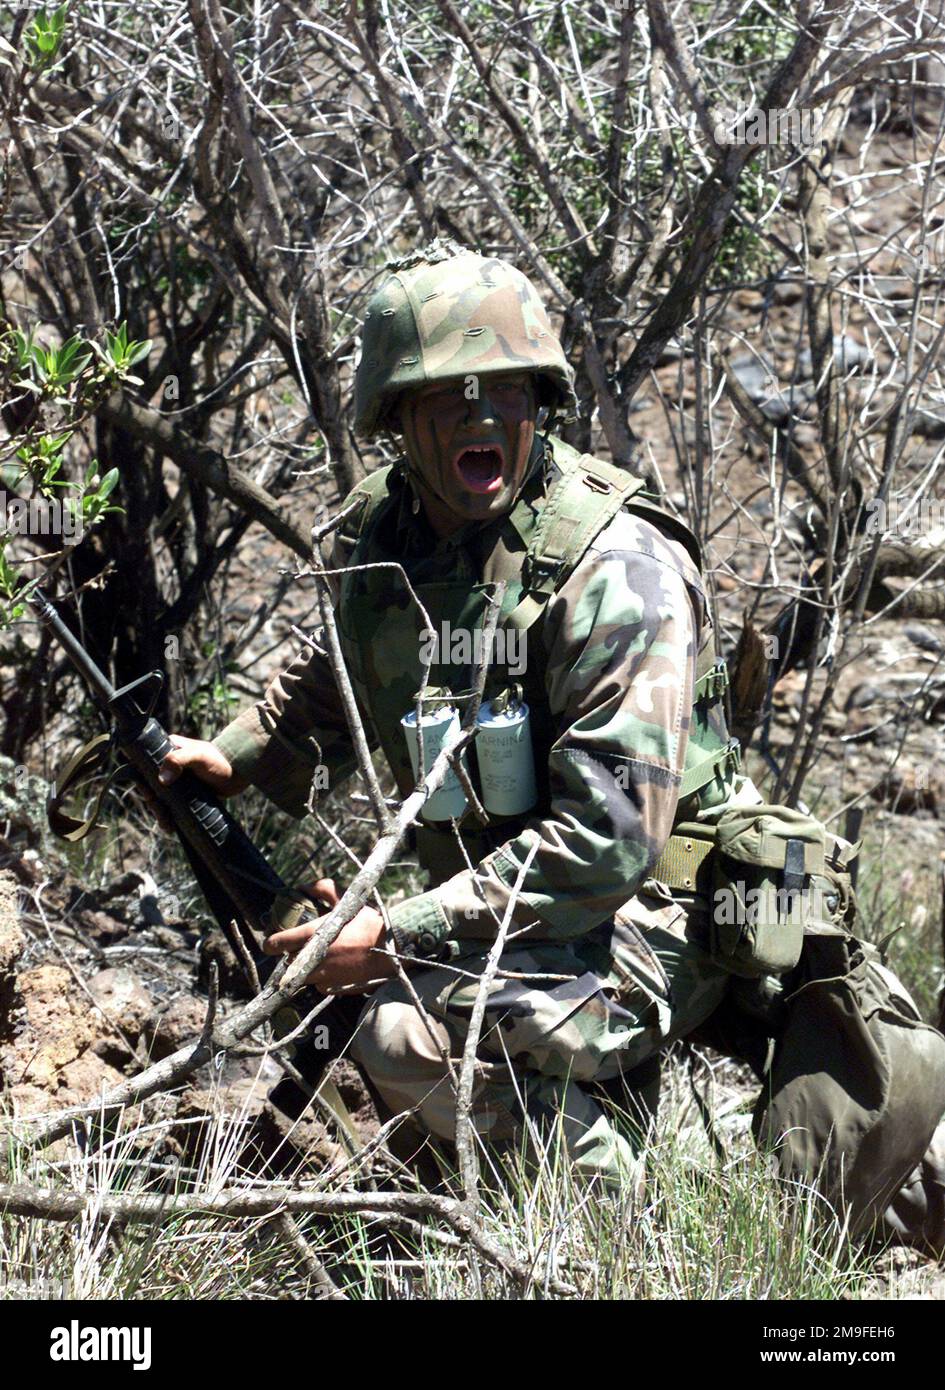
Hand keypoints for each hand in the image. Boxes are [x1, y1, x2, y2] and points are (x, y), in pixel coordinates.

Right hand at [146, 735, 247, 829]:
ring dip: (160, 812)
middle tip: (161, 813)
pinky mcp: (183, 793)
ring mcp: (175, 780)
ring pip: (160, 798)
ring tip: (167, 824)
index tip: (151, 796)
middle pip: (151, 786)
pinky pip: (171, 805)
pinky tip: (170, 825)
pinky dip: (169, 815)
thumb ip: (179, 760)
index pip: (145, 766)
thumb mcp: (199, 756)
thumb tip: (162, 778)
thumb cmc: (219, 760)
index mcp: (168, 750)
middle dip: (153, 802)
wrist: (238, 773)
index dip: (143, 782)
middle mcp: (168, 764)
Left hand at [264, 886, 394, 994]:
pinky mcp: (332, 989)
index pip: (276, 943)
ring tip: (320, 958)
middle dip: (292, 955)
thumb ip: (323, 890)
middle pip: (288, 961)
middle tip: (302, 947)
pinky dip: (322, 978)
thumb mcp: (346, 901)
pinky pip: (319, 985)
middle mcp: (313, 958)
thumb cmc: (368, 924)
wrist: (391, 949)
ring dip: (306, 967)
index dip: (270, 942)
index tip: (271, 942)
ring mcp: (322, 976)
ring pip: (302, 975)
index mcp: (312, 935)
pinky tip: (335, 968)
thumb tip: (303, 886)